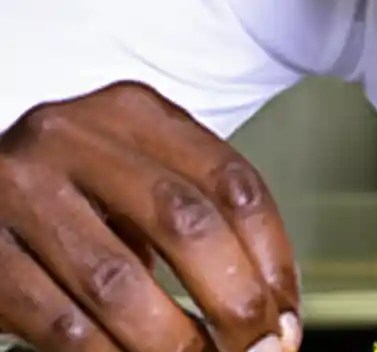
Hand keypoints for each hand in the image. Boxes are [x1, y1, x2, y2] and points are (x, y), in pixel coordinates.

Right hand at [0, 83, 301, 351]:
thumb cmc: (75, 194)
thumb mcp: (141, 181)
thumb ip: (202, 222)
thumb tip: (273, 316)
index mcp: (133, 111)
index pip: (232, 182)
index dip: (273, 256)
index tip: (287, 313)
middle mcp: (74, 136)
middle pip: (185, 222)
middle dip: (234, 300)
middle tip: (260, 348)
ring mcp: (18, 189)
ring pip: (119, 282)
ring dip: (173, 341)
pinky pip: (59, 321)